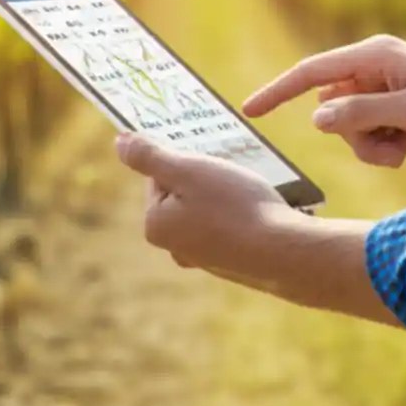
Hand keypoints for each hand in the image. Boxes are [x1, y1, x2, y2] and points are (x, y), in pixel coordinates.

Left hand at [114, 133, 297, 270]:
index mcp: (156, 225)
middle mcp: (175, 247)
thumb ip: (150, 156)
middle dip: (207, 175)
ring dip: (228, 192)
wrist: (286, 253)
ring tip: (251, 185)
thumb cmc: (235, 207)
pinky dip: (243, 212)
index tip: (209, 157)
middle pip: (184, 193)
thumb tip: (119, 143)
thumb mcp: (188, 170)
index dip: (185, 160)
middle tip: (232, 167)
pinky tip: (262, 207)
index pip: (159, 175)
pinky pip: (231, 225)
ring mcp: (204, 258)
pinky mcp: (232, 262)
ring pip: (210, 208)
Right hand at [242, 35, 405, 166]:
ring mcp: (384, 91)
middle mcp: (374, 69)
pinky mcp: (395, 111)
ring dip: (372, 146)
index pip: (312, 73)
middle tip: (390, 142)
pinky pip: (369, 136)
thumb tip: (316, 118)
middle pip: (331, 110)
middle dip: (353, 135)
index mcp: (373, 55)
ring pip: (349, 129)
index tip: (251, 110)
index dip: (279, 91)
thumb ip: (359, 114)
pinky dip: (387, 148)